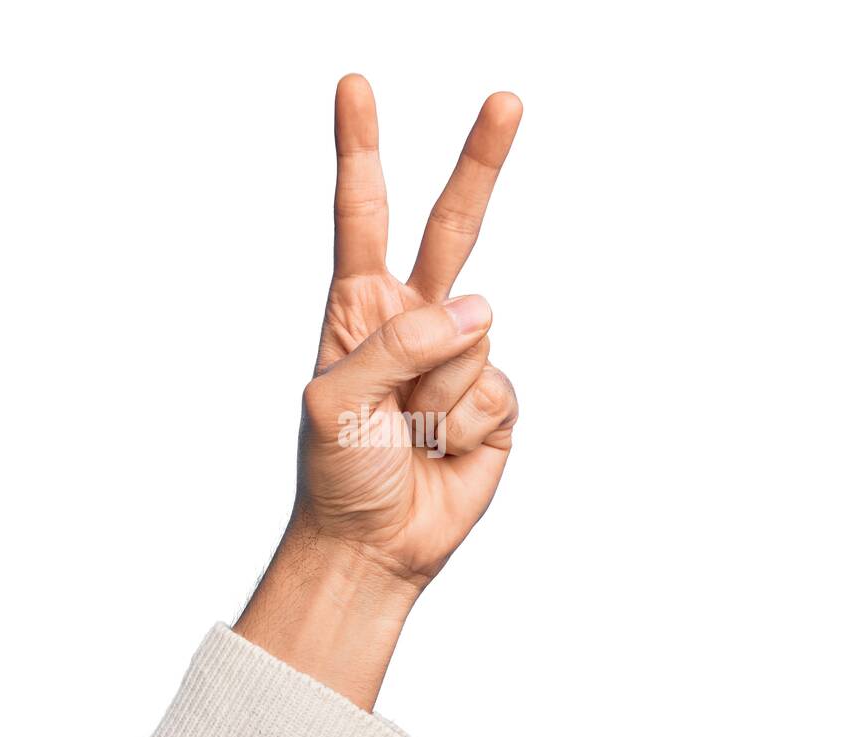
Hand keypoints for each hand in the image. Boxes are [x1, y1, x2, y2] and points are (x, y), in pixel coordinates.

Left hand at [236, 75, 521, 708]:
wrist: (375, 545)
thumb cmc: (339, 474)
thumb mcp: (334, 402)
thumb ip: (397, 343)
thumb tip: (479, 307)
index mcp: (360, 310)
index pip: (363, 216)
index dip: (361, 151)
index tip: (355, 87)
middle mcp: (414, 323)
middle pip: (454, 229)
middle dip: (479, 164)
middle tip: (507, 100)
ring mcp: (460, 360)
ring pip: (476, 336)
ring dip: (439, 394)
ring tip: (410, 433)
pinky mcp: (497, 401)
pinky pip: (498, 388)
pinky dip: (470, 425)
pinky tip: (446, 449)